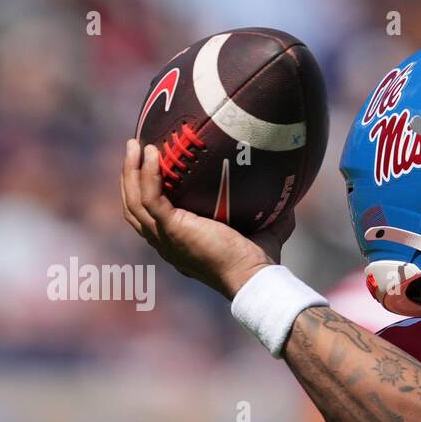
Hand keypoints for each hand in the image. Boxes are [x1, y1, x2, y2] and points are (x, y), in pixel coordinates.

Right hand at [119, 138, 294, 297]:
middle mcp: (166, 243)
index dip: (144, 192)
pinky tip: (154, 154)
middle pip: (133, 207)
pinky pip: (150, 197)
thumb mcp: (264, 234)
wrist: (254, 277)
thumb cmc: (259, 263)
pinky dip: (148, 174)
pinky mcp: (172, 229)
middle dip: (129, 177)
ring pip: (134, 201)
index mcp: (179, 244)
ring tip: (133, 144)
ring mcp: (166, 238)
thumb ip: (273, 219)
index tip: (149, 167)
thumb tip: (291, 203)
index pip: (151, 218)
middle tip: (134, 148)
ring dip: (131, 170)